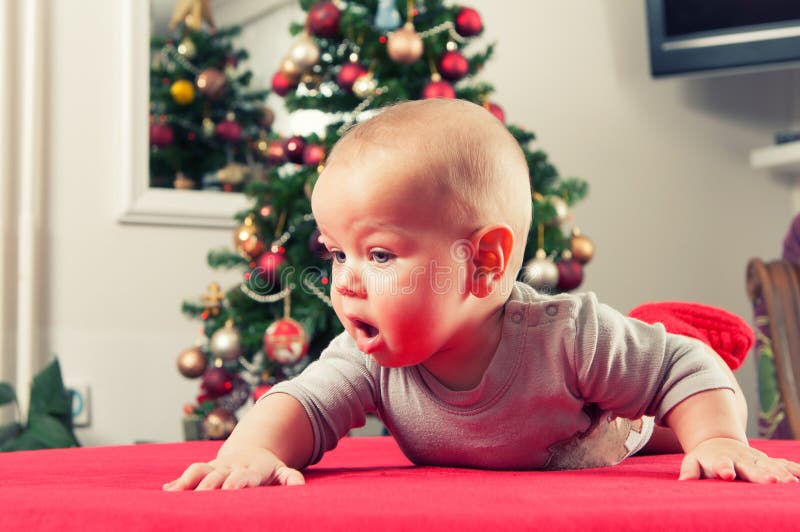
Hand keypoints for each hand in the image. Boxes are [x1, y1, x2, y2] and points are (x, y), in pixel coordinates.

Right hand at [162, 447, 304, 490]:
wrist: (252, 450)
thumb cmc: (268, 469)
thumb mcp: (282, 471)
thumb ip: (290, 477)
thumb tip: (299, 486)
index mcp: (251, 470)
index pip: (243, 477)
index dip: (236, 482)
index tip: (229, 490)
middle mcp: (231, 467)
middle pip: (217, 475)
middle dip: (207, 485)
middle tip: (198, 497)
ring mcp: (216, 467)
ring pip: (199, 470)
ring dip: (187, 481)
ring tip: (173, 494)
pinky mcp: (204, 470)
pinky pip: (189, 474)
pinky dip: (178, 483)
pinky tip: (166, 492)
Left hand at [679, 437, 799, 482]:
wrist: (720, 443)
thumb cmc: (705, 458)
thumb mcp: (693, 461)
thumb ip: (689, 470)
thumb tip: (683, 481)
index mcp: (720, 459)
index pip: (721, 464)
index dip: (723, 468)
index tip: (726, 474)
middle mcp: (741, 458)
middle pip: (751, 467)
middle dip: (761, 474)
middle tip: (771, 481)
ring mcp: (757, 459)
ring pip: (771, 466)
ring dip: (782, 474)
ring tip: (790, 484)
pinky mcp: (768, 461)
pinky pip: (784, 464)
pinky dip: (794, 470)